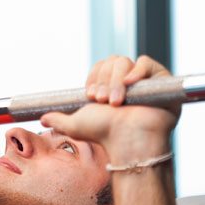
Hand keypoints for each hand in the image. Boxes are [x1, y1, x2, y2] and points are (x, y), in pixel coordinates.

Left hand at [40, 55, 178, 154]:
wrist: (127, 142)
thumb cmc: (104, 134)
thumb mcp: (76, 124)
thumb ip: (59, 120)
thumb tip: (42, 118)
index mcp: (111, 86)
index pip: (101, 67)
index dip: (94, 77)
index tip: (90, 96)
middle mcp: (128, 82)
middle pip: (112, 62)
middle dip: (104, 81)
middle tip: (102, 101)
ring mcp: (146, 81)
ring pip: (125, 63)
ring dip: (117, 81)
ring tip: (116, 102)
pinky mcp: (162, 82)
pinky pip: (147, 63)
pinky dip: (137, 71)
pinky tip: (130, 85)